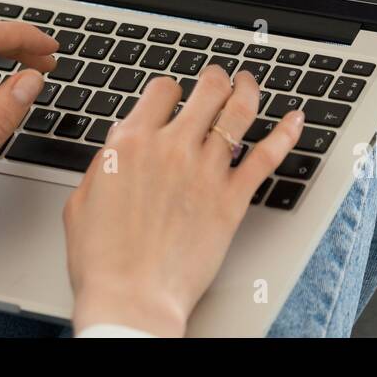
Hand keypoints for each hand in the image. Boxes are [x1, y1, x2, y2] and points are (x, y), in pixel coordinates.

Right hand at [63, 67, 302, 335]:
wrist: (131, 298)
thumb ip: (103, 165)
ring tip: (249, 83)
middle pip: (205, 90)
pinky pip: (266, 156)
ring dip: (247, 90)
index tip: (173, 97)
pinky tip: (295, 120)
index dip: (169, 89)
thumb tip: (116, 147)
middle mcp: (171, 147)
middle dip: (214, 79)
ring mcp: (206, 171)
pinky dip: (285, 133)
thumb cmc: (102, 259)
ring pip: (238, 112)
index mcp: (131, 143)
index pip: (161, 90)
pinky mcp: (232, 199)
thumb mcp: (81, 201)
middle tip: (217, 79)